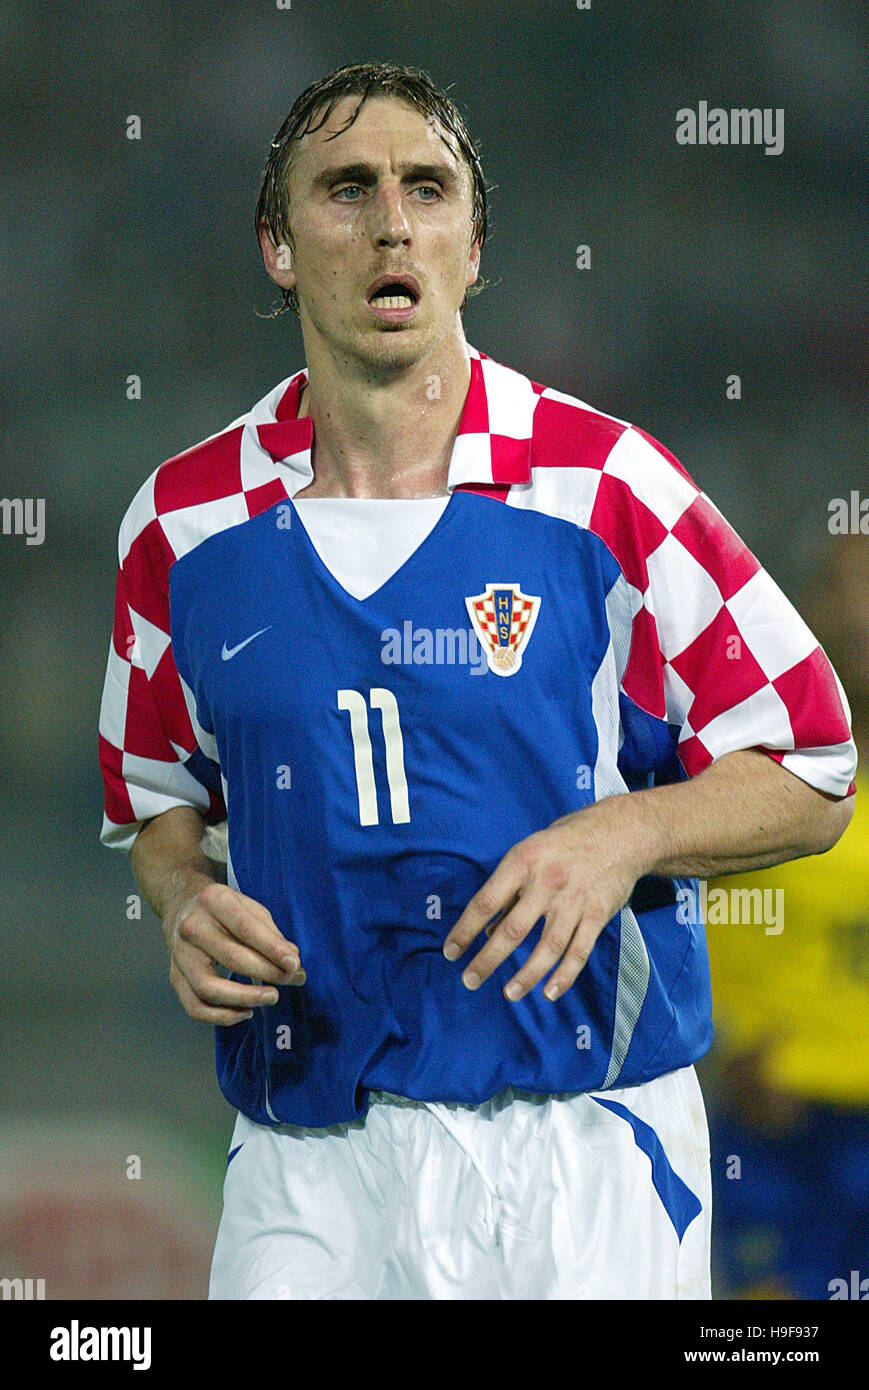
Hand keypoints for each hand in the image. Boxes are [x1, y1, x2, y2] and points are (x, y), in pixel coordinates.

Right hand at [165, 881, 305, 1025]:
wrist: (182, 907)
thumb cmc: (223, 909)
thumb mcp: (248, 906)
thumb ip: (270, 932)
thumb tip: (291, 962)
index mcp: (213, 900)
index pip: (245, 928)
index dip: (272, 949)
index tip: (294, 964)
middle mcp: (191, 927)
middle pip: (232, 958)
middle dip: (268, 973)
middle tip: (293, 979)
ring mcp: (180, 954)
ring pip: (210, 988)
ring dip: (246, 998)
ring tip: (272, 996)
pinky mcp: (175, 977)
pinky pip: (196, 1007)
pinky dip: (223, 1016)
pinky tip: (246, 1011)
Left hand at [442, 797, 650, 1001]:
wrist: (620, 833)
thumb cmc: (565, 843)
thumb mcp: (529, 852)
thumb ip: (509, 890)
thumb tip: (487, 931)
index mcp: (523, 862)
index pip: (486, 901)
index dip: (465, 929)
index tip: (451, 952)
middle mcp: (547, 882)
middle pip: (513, 930)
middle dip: (488, 960)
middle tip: (470, 979)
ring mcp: (574, 900)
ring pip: (548, 946)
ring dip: (526, 975)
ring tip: (508, 994)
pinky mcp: (597, 914)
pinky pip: (579, 951)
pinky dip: (565, 975)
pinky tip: (549, 992)